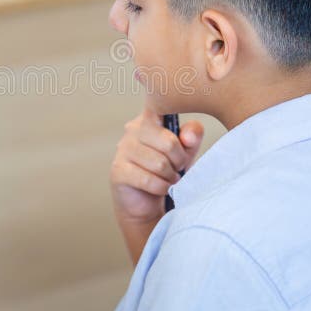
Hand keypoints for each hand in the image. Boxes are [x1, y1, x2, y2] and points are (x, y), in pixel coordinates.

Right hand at [110, 109, 202, 263]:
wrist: (145, 202)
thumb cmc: (167, 171)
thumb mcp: (185, 151)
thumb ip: (192, 136)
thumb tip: (188, 136)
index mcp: (149, 118)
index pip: (162, 108)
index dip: (176, 119)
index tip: (183, 136)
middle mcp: (132, 129)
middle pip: (169, 142)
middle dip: (179, 161)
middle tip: (178, 168)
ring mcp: (122, 149)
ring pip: (160, 164)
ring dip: (170, 177)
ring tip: (169, 179)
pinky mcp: (118, 171)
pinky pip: (149, 179)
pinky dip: (161, 187)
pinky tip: (161, 188)